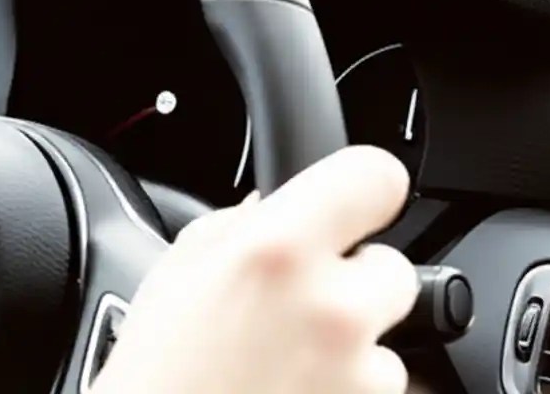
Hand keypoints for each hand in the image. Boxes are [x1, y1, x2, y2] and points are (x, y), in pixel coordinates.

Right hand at [92, 146, 417, 393]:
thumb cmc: (158, 377)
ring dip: (351, 344)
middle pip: (392, 264)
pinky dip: (347, 388)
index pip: (375, 176)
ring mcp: (360, 371)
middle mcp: (332, 305)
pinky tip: (292, 390)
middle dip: (354, 280)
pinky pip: (379, 385)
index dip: (363, 187)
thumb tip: (274, 206)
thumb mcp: (176, 274)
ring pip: (388, 335)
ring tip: (284, 362)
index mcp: (276, 250)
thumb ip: (236, 227)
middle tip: (298, 305)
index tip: (353, 201)